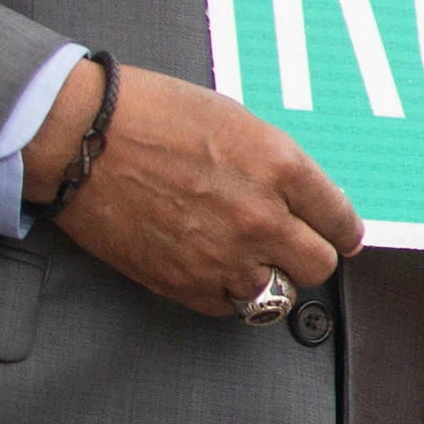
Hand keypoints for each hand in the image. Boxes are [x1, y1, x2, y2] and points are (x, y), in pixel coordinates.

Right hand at [30, 61, 361, 317]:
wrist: (80, 138)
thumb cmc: (150, 115)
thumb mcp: (235, 120)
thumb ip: (274, 164)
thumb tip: (298, 194)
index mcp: (280, 167)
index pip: (339, 219)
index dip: (342, 230)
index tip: (341, 236)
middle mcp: (260, 218)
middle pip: (318, 266)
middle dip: (311, 256)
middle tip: (297, 248)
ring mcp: (222, 256)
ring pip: (277, 295)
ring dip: (269, 279)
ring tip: (252, 261)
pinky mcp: (183, 283)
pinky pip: (228, 308)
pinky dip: (226, 294)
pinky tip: (215, 270)